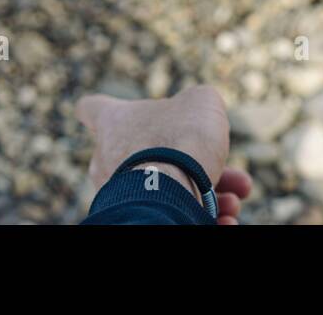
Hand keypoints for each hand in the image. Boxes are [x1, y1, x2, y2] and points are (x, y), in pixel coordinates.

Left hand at [76, 86, 251, 224]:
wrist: (169, 191)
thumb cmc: (181, 138)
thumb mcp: (202, 102)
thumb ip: (199, 102)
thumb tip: (201, 113)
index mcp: (115, 121)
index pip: (92, 108)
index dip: (102, 107)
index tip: (113, 110)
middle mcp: (109, 157)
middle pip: (151, 154)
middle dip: (194, 164)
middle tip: (227, 173)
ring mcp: (118, 191)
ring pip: (168, 188)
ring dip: (207, 194)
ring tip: (231, 202)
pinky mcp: (134, 215)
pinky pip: (170, 213)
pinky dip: (199, 216)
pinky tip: (224, 219)